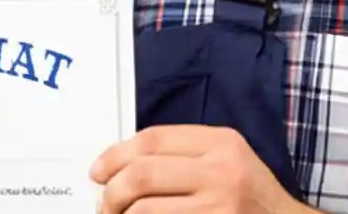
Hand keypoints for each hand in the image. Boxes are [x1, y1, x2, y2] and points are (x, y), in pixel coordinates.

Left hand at [90, 125, 308, 213]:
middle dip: (112, 191)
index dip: (115, 155)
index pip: (152, 140)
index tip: (98, 170)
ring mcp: (219, 206)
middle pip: (143, 174)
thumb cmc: (249, 193)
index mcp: (221, 142)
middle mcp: (221, 171)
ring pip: (145, 209)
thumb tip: (122, 162)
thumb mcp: (225, 157)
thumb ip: (183, 153)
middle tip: (103, 202)